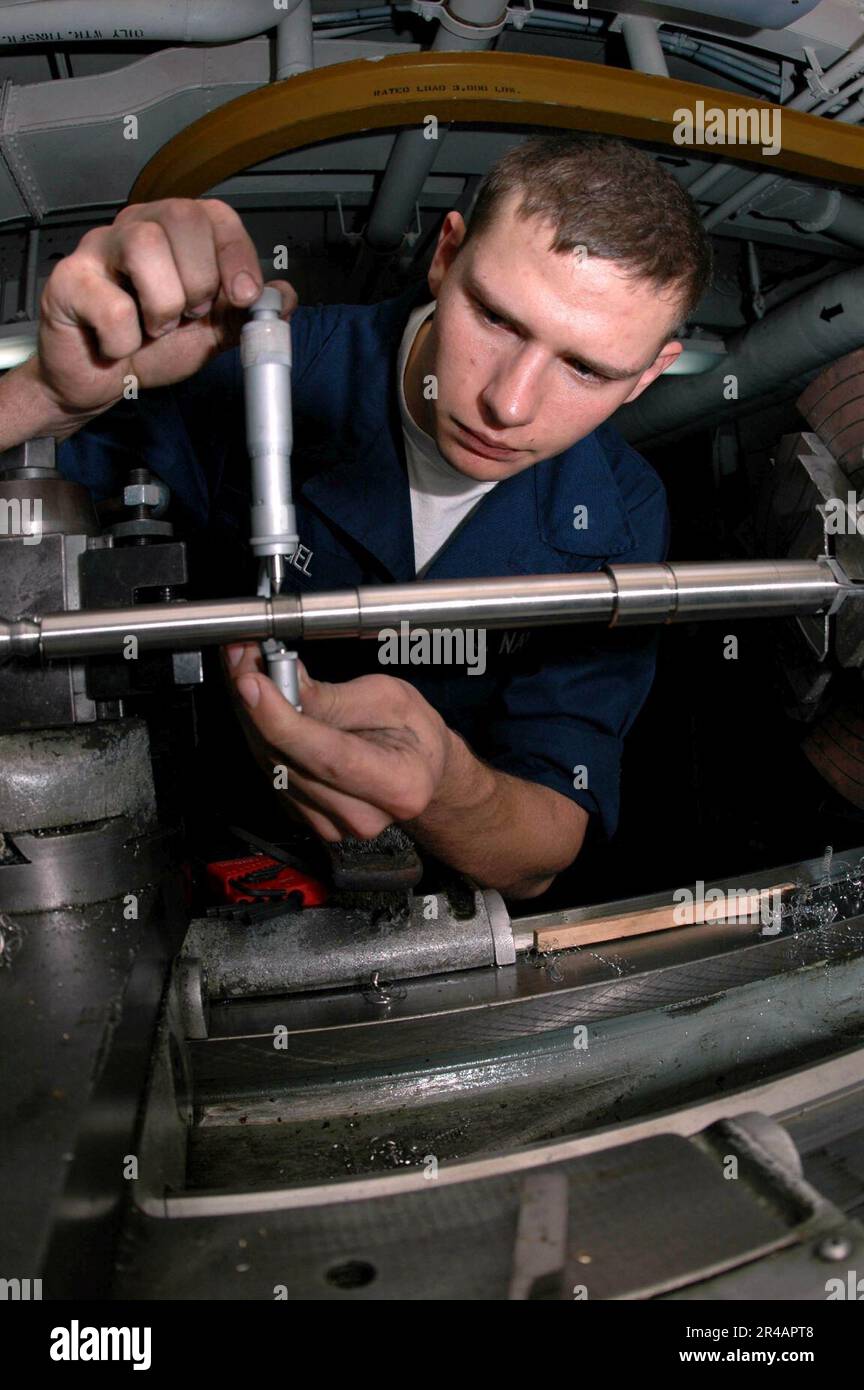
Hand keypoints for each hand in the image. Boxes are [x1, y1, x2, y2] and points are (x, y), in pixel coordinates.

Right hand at [35, 197, 296, 417]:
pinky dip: (125, 338)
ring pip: (144, 245)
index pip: (215, 215)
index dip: (237, 254)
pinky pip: (110, 303)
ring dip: (163, 305)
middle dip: (200, 279)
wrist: (101, 382)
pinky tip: (119, 344)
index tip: (245, 296)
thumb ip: (245, 315)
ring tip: (155, 328)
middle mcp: (137, 227)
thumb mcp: (210, 333)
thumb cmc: (151, 347)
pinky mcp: (67, 281)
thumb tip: (286, 296)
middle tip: (190, 315)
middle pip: (181, 217)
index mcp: (176, 234)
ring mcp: (99, 248)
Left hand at [222, 644, 454, 841]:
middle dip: (256, 704)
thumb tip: (282, 681)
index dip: (282, 720)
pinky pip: (271, 774)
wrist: (420, 769)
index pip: (326, 756)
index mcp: (398, 785)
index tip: (251, 683)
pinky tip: (262, 705)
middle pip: (290, 760)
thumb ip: (333, 697)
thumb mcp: (388, 697)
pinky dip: (260, 735)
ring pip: (271, 766)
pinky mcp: (307, 820)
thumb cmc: (412, 730)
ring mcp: (333, 825)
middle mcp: (363, 816)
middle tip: (240, 656)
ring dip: (252, 717)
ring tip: (251, 671)